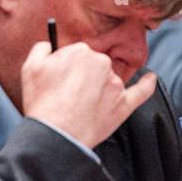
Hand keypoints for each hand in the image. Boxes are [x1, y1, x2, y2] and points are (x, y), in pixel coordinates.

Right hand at [20, 41, 155, 149]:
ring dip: (98, 90)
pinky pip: (141, 91)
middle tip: (68, 96)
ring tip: (80, 107)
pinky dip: (147, 84)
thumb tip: (49, 45)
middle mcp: (102, 64)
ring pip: (108, 80)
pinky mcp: (124, 104)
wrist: (57, 135)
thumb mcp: (30, 67)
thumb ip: (42, 48)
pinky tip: (150, 78)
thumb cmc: (42, 102)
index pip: (77, 54)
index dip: (67, 68)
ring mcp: (115, 84)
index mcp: (81, 51)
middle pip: (94, 65)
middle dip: (82, 78)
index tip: (60, 80)